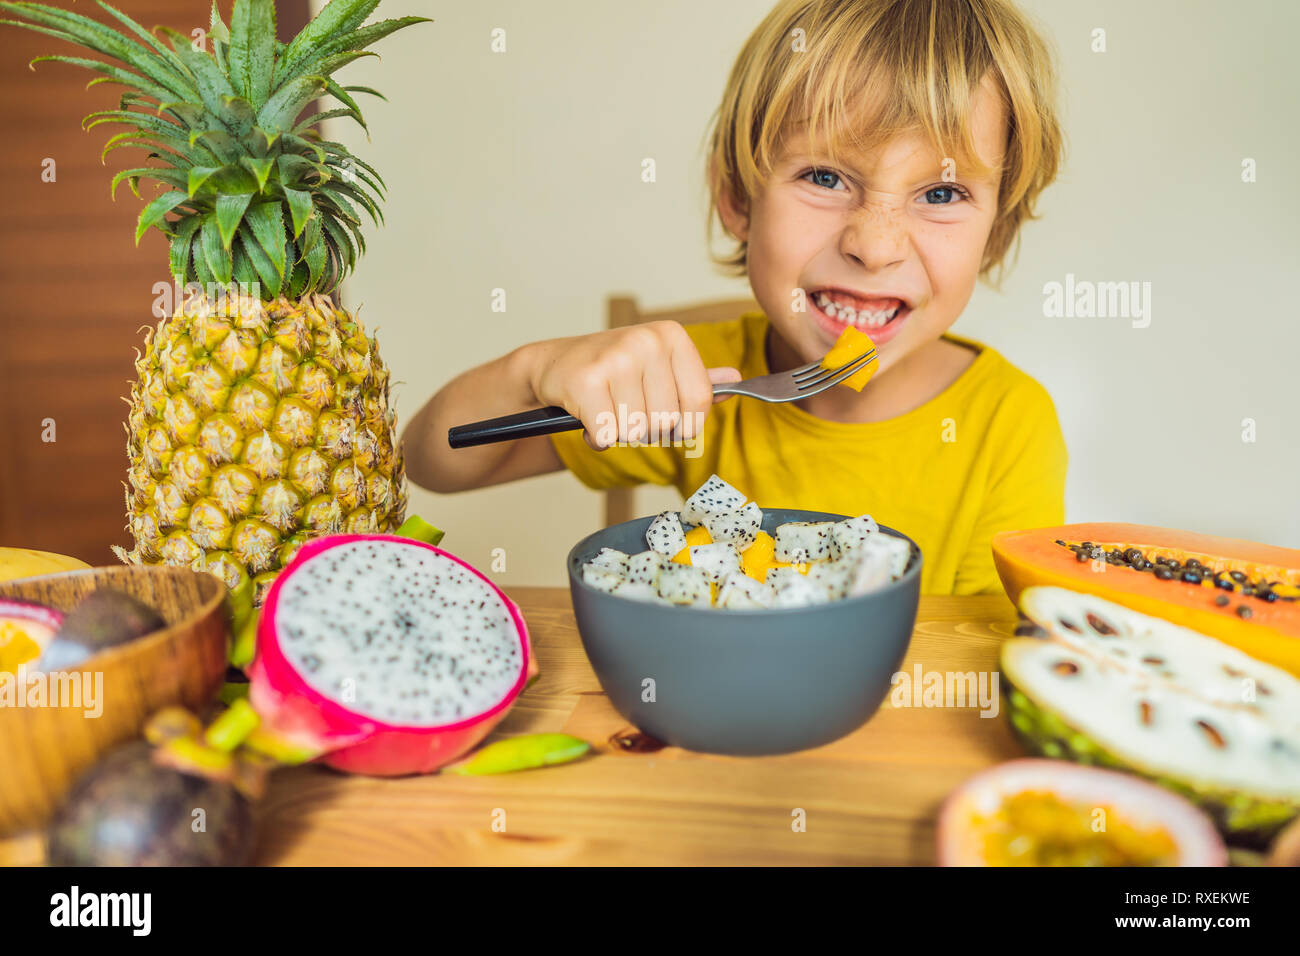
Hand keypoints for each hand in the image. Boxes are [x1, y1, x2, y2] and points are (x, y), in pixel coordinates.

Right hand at [525, 321, 741, 449]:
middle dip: (647, 429)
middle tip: (625, 409)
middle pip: (667, 421)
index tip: (668, 420)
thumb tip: (735, 379)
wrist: (554, 364)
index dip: (685, 424)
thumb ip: (697, 378)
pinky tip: (588, 416)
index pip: (700, 402)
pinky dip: (597, 437)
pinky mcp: (586, 382)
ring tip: (606, 409)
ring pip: (637, 431)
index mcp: (672, 337)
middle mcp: (647, 342)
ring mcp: (616, 359)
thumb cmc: (613, 369)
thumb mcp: (658, 366)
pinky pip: (607, 435)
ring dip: (620, 433)